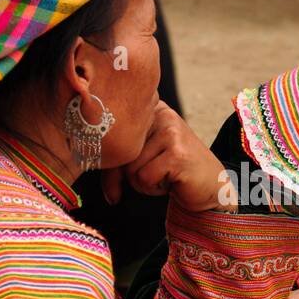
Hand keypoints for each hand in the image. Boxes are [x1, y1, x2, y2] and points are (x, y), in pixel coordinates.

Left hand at [102, 101, 237, 211]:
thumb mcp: (145, 157)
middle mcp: (162, 114)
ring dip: (144, 183)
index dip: (111, 161)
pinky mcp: (177, 153)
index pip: (116, 132)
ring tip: (165, 178)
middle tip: (148, 182)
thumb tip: (86, 161)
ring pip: (132, 167)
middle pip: (121, 151)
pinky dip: (154, 189)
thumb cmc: (173, 172)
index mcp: (152, 109)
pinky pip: (145, 177)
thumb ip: (119, 156)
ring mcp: (171, 131)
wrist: (212, 187)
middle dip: (124, 176)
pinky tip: (172, 183)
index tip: (112, 182)